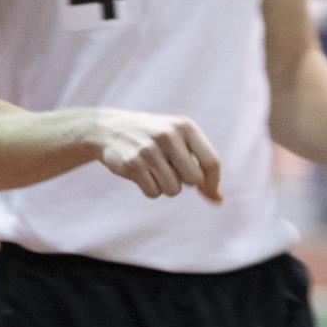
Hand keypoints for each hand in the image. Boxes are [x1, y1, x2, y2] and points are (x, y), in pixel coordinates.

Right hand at [90, 109, 222, 202]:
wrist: (109, 128)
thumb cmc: (153, 138)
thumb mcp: (179, 141)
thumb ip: (201, 166)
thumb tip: (218, 200)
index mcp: (185, 126)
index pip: (211, 162)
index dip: (212, 182)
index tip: (208, 192)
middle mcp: (167, 135)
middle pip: (193, 179)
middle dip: (185, 181)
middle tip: (172, 170)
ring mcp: (149, 150)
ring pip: (173, 189)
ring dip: (166, 186)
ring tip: (154, 170)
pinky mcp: (132, 164)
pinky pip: (153, 193)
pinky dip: (150, 189)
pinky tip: (141, 174)